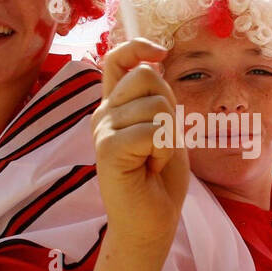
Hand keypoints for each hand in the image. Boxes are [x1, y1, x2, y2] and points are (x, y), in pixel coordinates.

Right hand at [93, 39, 189, 251]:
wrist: (150, 223)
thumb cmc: (158, 179)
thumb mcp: (163, 128)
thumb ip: (156, 98)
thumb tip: (154, 61)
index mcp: (115, 106)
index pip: (117, 59)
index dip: (138, 47)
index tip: (160, 53)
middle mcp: (103, 113)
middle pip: (146, 76)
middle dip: (169, 109)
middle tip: (160, 144)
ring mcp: (102, 130)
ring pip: (157, 106)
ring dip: (169, 137)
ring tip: (152, 160)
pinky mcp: (108, 148)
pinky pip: (153, 131)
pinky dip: (162, 151)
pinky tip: (149, 168)